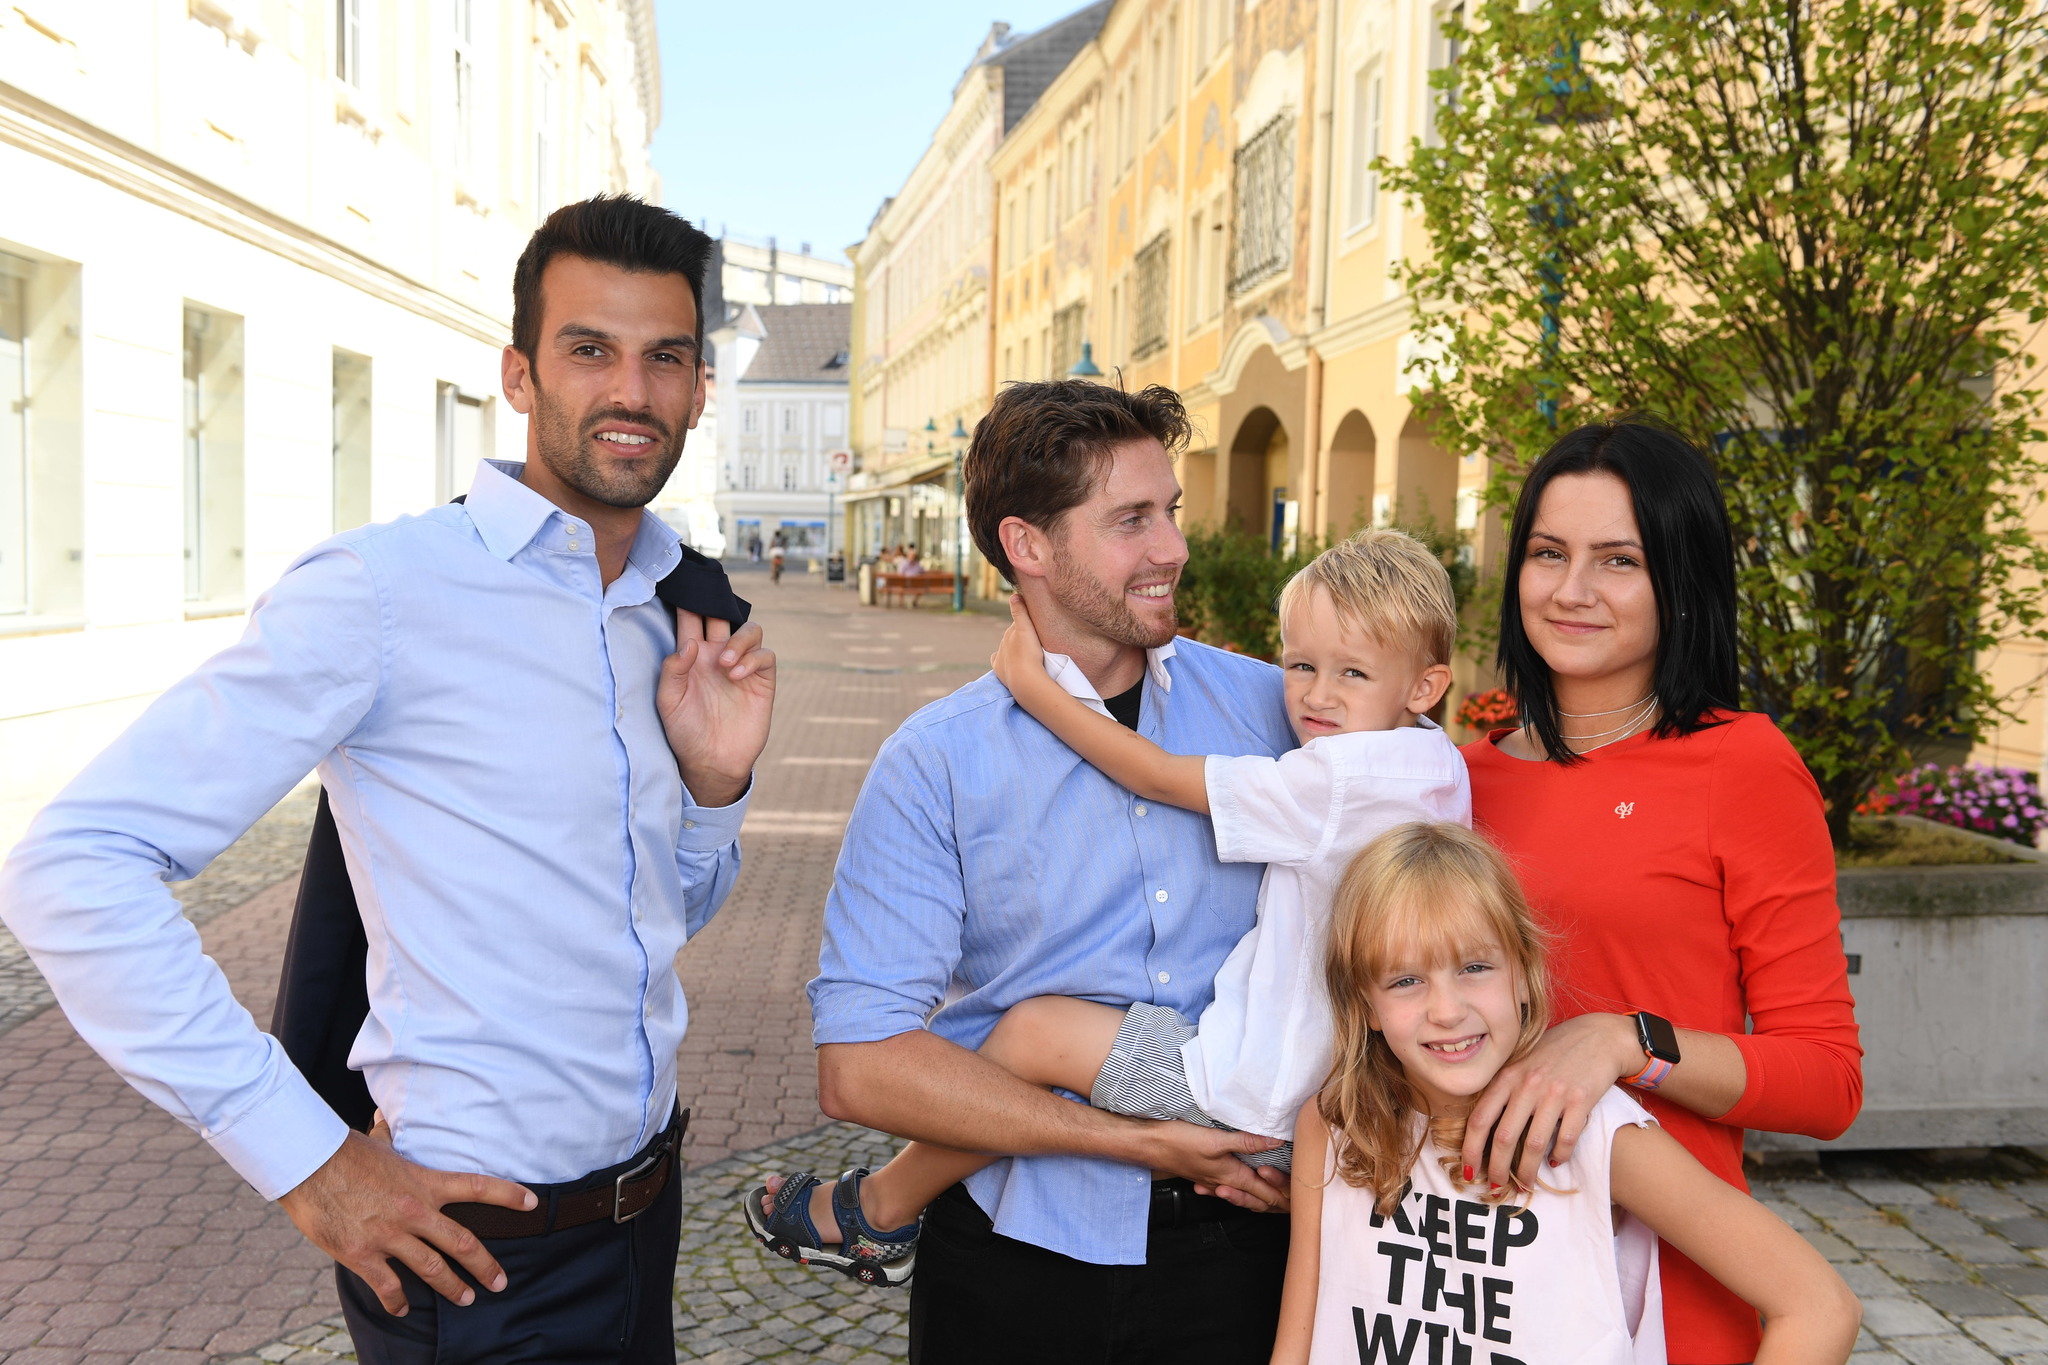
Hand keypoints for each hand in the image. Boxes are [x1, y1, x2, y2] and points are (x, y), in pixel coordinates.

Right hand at [278, 1113, 536, 1315]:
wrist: (308, 1164)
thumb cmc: (343, 1151)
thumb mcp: (378, 1144)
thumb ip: (389, 1139)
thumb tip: (383, 1118)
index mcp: (424, 1183)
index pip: (478, 1187)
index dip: (508, 1195)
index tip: (533, 1203)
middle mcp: (414, 1211)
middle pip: (463, 1243)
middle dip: (485, 1266)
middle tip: (501, 1282)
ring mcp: (389, 1235)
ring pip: (432, 1270)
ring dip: (452, 1288)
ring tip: (466, 1299)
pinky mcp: (362, 1255)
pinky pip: (388, 1287)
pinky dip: (397, 1302)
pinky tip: (402, 1309)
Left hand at [659, 612, 775, 807]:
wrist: (711, 762)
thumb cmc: (685, 732)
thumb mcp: (668, 702)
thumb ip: (673, 670)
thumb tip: (690, 643)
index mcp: (692, 656)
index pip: (691, 619)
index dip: (689, 602)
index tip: (683, 588)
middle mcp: (717, 655)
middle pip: (722, 616)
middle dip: (718, 607)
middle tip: (711, 613)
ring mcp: (741, 666)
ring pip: (750, 630)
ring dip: (739, 639)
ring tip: (724, 663)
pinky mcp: (761, 681)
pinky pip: (765, 656)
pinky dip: (752, 659)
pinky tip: (736, 675)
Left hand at [989, 595, 1046, 693]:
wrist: (1024, 679)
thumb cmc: (1028, 653)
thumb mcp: (1026, 629)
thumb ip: (1020, 612)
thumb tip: (1013, 595)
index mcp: (1010, 632)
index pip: (1019, 623)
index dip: (1027, 624)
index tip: (1036, 626)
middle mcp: (1003, 643)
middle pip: (1013, 636)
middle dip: (1021, 636)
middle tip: (1034, 640)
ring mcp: (1001, 656)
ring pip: (1007, 648)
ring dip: (1015, 649)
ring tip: (1026, 653)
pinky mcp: (999, 669)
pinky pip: (998, 660)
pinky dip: (1002, 659)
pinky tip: (1008, 661)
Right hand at [1137, 1119, 1291, 1212]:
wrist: (1149, 1145)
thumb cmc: (1180, 1142)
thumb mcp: (1216, 1140)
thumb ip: (1247, 1142)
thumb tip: (1276, 1141)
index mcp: (1233, 1176)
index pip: (1266, 1194)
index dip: (1284, 1197)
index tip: (1302, 1201)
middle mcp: (1224, 1182)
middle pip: (1256, 1199)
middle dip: (1276, 1202)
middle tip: (1295, 1205)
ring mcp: (1212, 1180)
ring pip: (1242, 1194)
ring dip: (1258, 1196)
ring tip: (1272, 1197)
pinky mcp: (1203, 1174)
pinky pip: (1226, 1188)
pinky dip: (1237, 1191)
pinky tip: (1234, 1187)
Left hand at [1460, 1012, 1641, 1193]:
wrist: (1596, 1036)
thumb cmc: (1554, 1052)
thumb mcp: (1521, 1063)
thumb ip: (1503, 1089)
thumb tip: (1483, 1128)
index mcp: (1507, 1077)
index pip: (1480, 1119)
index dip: (1470, 1149)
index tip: (1467, 1170)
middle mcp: (1527, 1086)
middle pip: (1504, 1138)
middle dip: (1497, 1169)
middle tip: (1497, 1188)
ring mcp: (1554, 1093)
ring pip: (1534, 1144)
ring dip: (1527, 1171)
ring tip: (1526, 1184)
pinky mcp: (1580, 1100)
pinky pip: (1566, 1138)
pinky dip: (1559, 1156)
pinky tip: (1556, 1162)